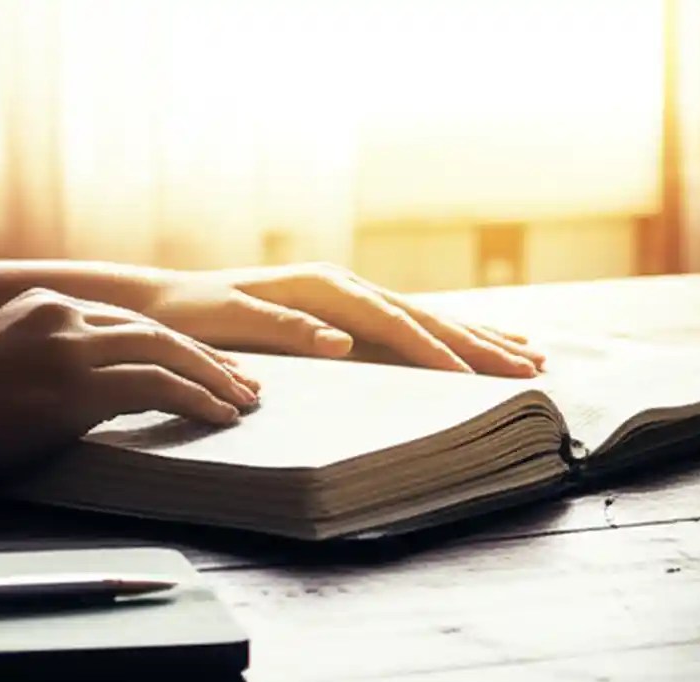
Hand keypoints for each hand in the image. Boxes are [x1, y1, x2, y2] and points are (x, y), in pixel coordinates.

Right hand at [0, 288, 260, 475]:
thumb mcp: (3, 365)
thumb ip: (52, 361)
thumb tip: (101, 392)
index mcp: (44, 301)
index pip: (131, 321)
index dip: (178, 346)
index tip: (213, 367)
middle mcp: (61, 312)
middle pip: (157, 331)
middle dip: (208, 359)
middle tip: (246, 384)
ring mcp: (68, 345)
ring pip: (166, 353)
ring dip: (213, 380)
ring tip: (245, 404)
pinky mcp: (74, 384)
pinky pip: (156, 387)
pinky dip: (196, 400)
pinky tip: (221, 417)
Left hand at [146, 263, 545, 377]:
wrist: (167, 301)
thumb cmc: (193, 318)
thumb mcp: (228, 323)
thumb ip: (284, 329)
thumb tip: (341, 342)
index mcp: (322, 289)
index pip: (391, 323)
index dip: (434, 350)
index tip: (473, 377)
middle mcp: (344, 286)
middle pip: (426, 315)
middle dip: (479, 343)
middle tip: (532, 368)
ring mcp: (349, 295)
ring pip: (429, 316)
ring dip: (479, 335)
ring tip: (530, 354)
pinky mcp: (347, 310)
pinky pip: (411, 322)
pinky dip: (451, 332)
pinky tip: (476, 341)